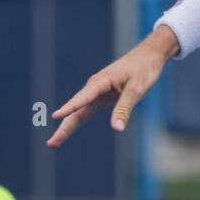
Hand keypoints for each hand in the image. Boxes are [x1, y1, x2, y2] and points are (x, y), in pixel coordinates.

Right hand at [46, 26, 177, 147]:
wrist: (148, 56)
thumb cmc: (143, 70)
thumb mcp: (136, 90)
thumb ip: (124, 109)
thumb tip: (117, 129)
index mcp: (101, 81)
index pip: (83, 98)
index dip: (70, 108)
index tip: (56, 116)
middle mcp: (94, 86)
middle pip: (76, 110)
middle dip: (64, 127)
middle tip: (51, 144)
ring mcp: (97, 91)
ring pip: (79, 111)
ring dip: (67, 126)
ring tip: (54, 142)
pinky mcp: (102, 95)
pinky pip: (87, 110)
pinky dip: (77, 120)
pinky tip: (67, 130)